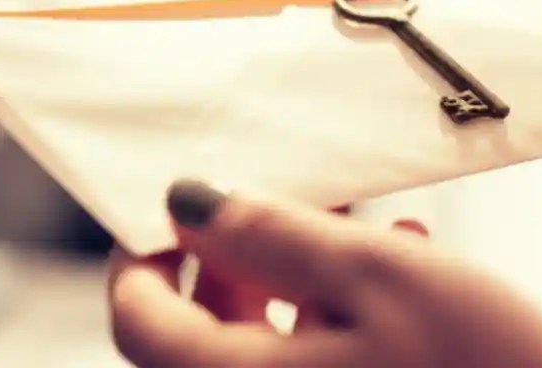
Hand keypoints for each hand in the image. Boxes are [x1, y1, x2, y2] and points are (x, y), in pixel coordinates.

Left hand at [108, 180, 541, 366]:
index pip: (138, 317)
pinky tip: (402, 266)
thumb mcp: (380, 276)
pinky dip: (341, 316)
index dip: (145, 246)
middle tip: (286, 193)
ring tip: (355, 218)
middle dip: (239, 252)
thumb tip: (189, 200)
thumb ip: (274, 234)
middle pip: (199, 334)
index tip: (179, 194)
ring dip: (297, 276)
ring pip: (262, 347)